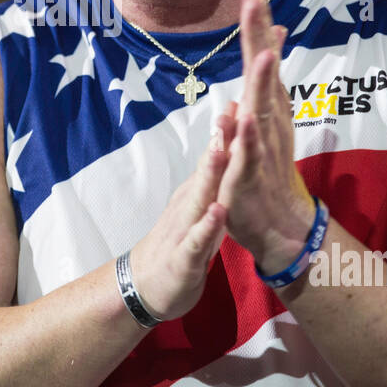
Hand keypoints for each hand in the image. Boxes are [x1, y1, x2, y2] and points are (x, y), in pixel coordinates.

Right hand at [128, 115, 235, 320]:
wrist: (144, 285)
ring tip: (223, 150)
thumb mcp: (198, 210)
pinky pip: (196, 240)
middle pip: (207, 170)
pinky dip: (206, 226)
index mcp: (196, 195)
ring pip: (200, 199)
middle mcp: (189, 205)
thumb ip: (211, 183)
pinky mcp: (183, 258)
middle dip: (221, 142)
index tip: (242, 101)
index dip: (228, 133)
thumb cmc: (177, 244)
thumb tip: (226, 148)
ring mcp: (185, 230)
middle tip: (233, 112)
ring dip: (211, 175)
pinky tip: (217, 212)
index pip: (213, 159)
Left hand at [217, 0, 315, 275]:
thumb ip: (263, 89)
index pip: (262, 59)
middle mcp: (269, 120)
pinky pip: (250, 154)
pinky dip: (250, 136)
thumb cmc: (267, 173)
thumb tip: (265, 53)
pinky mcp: (250, 176)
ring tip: (265, 52)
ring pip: (263, 107)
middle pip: (264, 70)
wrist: (279, 228)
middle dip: (259, 33)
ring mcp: (262, 146)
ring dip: (263, 80)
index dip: (258, 25)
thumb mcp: (264, 124)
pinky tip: (248, 117)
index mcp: (267, 108)